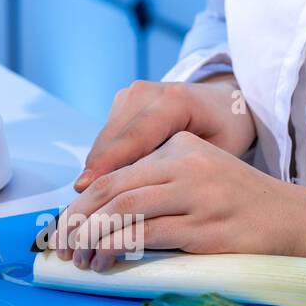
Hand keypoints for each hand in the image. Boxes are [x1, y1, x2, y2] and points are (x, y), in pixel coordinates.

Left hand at [53, 131, 305, 270]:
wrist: (294, 220)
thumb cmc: (240, 206)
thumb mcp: (199, 177)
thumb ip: (157, 184)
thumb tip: (99, 214)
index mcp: (179, 148)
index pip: (116, 172)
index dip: (81, 203)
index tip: (63, 226)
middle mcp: (185, 166)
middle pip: (113, 190)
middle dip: (77, 221)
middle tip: (60, 245)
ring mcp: (196, 197)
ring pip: (124, 211)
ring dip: (93, 238)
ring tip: (80, 258)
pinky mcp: (205, 229)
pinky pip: (147, 236)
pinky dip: (117, 249)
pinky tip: (105, 261)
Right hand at [74, 76, 255, 191]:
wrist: (223, 102)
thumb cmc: (225, 132)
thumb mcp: (216, 154)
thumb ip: (181, 173)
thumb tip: (143, 203)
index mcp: (175, 101)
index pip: (134, 137)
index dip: (107, 163)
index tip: (84, 187)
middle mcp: (146, 93)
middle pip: (111, 140)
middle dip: (94, 176)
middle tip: (81, 212)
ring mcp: (130, 96)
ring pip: (103, 142)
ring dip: (95, 174)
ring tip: (87, 208)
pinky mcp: (121, 104)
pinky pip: (106, 140)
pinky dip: (103, 165)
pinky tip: (103, 193)